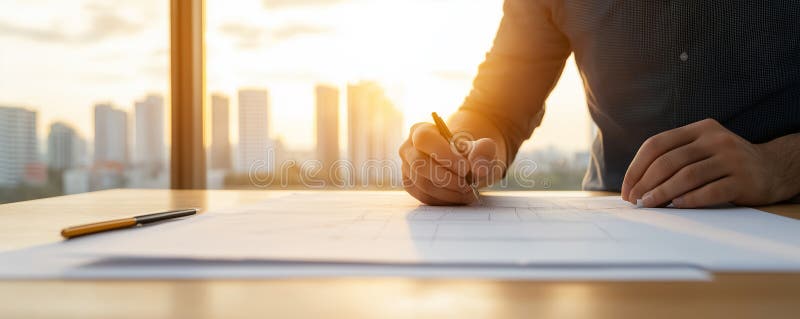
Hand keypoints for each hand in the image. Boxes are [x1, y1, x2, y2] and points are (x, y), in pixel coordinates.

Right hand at [399, 122, 503, 204]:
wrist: (464, 164)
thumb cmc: (469, 153)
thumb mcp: (482, 148)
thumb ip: (484, 151)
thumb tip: (478, 168)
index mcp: (421, 130)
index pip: (424, 139)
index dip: (444, 154)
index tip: (467, 167)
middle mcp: (408, 148)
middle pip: (420, 164)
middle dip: (447, 178)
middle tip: (468, 184)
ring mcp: (406, 168)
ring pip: (423, 183)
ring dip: (449, 192)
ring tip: (468, 191)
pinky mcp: (410, 185)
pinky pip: (424, 197)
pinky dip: (445, 200)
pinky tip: (458, 196)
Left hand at [621, 118, 784, 207]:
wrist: (773, 168)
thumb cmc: (725, 163)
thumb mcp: (702, 149)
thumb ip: (674, 157)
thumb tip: (636, 185)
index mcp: (699, 129)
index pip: (656, 144)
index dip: (636, 167)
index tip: (626, 189)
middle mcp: (716, 140)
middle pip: (669, 161)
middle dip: (646, 183)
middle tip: (635, 200)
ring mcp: (732, 159)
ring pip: (687, 176)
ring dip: (662, 193)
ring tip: (648, 204)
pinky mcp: (744, 180)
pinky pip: (711, 190)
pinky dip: (689, 199)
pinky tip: (675, 206)